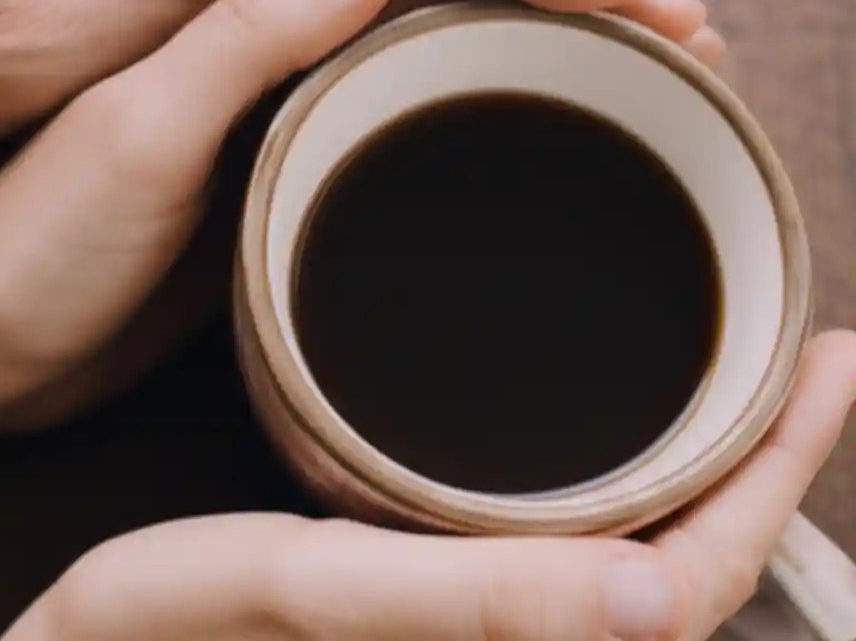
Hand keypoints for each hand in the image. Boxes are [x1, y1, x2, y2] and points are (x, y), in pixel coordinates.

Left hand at [0, 0, 725, 429]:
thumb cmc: (31, 241)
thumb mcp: (141, 126)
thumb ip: (254, 33)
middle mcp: (239, 24)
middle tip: (668, 32)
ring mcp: (256, 91)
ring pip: (407, 34)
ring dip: (517, 37)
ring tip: (626, 69)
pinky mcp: (259, 157)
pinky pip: (369, 106)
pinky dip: (449, 100)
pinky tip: (513, 122)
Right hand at [0, 332, 855, 640]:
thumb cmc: (172, 627)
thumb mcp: (313, 589)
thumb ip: (477, 602)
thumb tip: (658, 601)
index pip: (690, 586)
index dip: (777, 480)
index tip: (829, 358)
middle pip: (680, 568)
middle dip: (759, 461)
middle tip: (801, 350)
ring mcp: (467, 623)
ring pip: (624, 551)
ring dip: (692, 462)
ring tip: (727, 368)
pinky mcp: (425, 592)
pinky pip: (553, 538)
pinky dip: (605, 471)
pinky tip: (595, 418)